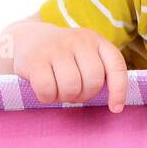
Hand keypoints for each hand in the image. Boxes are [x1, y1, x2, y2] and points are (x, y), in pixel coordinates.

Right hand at [12, 23, 128, 110]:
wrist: (27, 39)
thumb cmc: (63, 56)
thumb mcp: (85, 54)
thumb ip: (100, 71)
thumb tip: (114, 104)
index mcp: (96, 40)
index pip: (116, 66)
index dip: (119, 90)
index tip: (115, 108)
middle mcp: (78, 40)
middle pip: (93, 81)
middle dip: (84, 95)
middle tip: (73, 93)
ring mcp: (55, 48)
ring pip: (71, 87)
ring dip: (64, 97)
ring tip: (58, 91)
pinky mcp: (35, 59)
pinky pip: (47, 89)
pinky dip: (47, 97)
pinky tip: (44, 91)